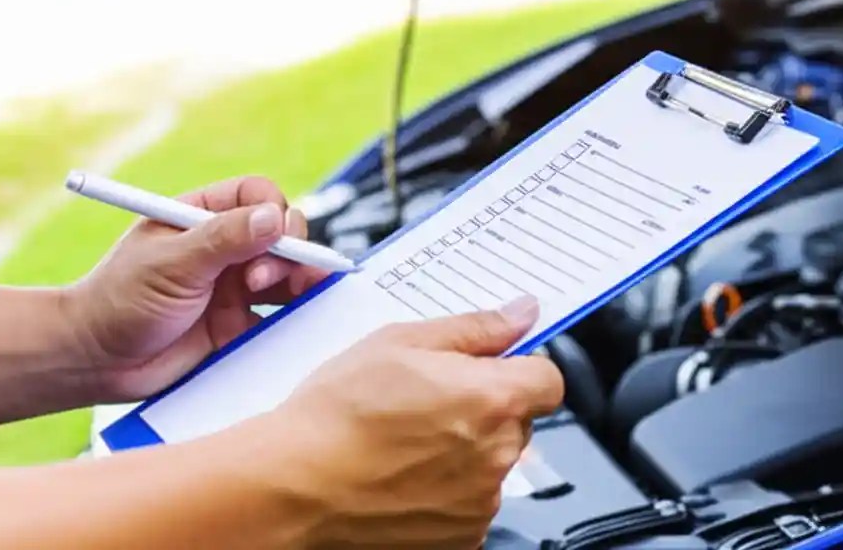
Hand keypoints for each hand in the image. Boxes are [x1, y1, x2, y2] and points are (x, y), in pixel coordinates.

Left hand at [67, 176, 328, 401]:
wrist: (96, 362)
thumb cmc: (120, 301)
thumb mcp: (172, 263)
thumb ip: (225, 239)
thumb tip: (275, 217)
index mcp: (201, 218)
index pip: (256, 197)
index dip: (274, 212)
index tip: (277, 236)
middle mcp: (222, 248)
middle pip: (280, 234)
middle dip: (288, 251)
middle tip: (262, 280)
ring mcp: (232, 286)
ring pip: (287, 273)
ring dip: (299, 280)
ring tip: (293, 296)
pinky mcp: (238, 323)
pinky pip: (279, 315)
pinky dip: (293, 315)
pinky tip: (290, 320)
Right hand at [255, 297, 563, 548]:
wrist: (293, 486)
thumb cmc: (338, 415)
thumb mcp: (402, 343)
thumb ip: (476, 329)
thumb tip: (520, 315)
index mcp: (495, 399)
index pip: (549, 380)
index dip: (520, 369)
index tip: (490, 368)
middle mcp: (499, 455)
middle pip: (518, 422)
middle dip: (485, 408)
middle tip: (426, 402)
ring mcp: (480, 503)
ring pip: (492, 464)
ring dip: (464, 452)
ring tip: (404, 443)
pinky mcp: (460, 538)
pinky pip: (469, 504)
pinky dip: (446, 492)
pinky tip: (402, 477)